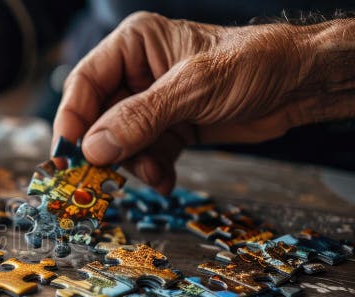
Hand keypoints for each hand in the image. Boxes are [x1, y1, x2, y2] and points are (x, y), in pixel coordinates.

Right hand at [53, 12, 348, 193]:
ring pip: (119, 143)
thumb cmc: (253, 65)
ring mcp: (151, 105)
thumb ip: (141, 118)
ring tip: (154, 173)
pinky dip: (151, 171)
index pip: (86, 82)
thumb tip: (95, 148)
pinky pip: (144, 155)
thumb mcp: (193, 88)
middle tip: (103, 178)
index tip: (68, 153)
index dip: (73, 118)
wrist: (300, 86)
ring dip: (133, 164)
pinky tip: (164, 179)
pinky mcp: (168, 129)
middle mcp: (135, 75)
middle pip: (97, 118)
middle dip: (105, 149)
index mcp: (134, 46)